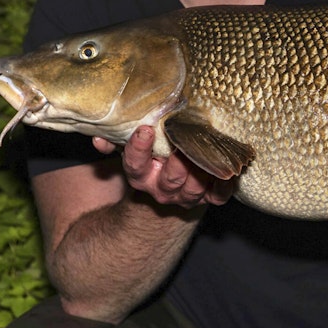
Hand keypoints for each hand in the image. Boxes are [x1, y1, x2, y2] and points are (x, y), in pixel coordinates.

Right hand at [93, 126, 235, 206]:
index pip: (135, 165)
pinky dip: (224, 186)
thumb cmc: (153, 152)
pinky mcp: (208, 198)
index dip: (138, 149)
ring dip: (202, 174)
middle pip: (169, 181)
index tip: (144, 129)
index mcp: (141, 175)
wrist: (174, 177)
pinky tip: (229, 172)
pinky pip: (217, 197)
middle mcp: (162, 188)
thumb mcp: (133, 144)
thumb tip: (98, 139)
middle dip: (178, 165)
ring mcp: (185, 195)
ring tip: (209, 155)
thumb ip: (116, 139)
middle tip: (185, 146)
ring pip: (193, 190)